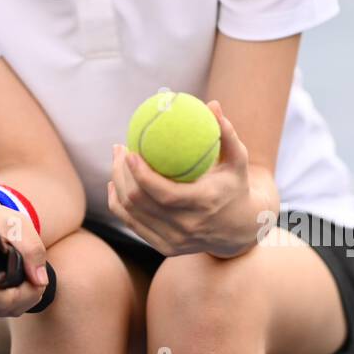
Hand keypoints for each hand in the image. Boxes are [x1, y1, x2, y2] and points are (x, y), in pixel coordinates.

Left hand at [107, 99, 253, 256]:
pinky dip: (118, 204)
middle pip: (139, 202)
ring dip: (117, 184)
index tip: (130, 151)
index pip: (164, 194)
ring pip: (130, 213)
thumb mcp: (237, 160)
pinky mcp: (165, 248)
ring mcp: (174, 241)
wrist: (239, 230)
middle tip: (120, 149)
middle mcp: (187, 227)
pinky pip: (132, 224)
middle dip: (122, 173)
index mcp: (203, 205)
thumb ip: (227, 133)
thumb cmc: (235, 185)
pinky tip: (115, 184)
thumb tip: (212, 105)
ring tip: (117, 161)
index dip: (141, 174)